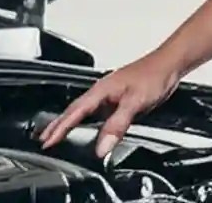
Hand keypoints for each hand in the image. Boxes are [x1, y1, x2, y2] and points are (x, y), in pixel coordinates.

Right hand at [38, 50, 181, 157]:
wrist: (168, 65)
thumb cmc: (153, 76)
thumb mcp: (134, 103)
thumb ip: (117, 125)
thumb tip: (102, 146)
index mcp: (101, 90)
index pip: (74, 112)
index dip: (60, 128)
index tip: (47, 140)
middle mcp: (102, 92)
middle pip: (73, 111)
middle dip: (57, 125)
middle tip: (43, 139)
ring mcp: (109, 95)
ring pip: (83, 112)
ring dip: (68, 123)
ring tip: (56, 135)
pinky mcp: (117, 99)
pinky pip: (95, 113)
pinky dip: (84, 121)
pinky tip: (86, 128)